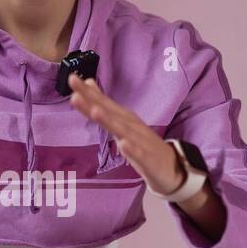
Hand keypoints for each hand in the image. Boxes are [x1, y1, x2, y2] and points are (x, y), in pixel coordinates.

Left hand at [65, 72, 185, 192]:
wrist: (176, 169)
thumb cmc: (144, 146)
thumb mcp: (123, 124)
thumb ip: (105, 106)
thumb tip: (89, 84)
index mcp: (124, 119)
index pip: (103, 103)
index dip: (87, 92)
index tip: (71, 78)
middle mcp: (132, 127)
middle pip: (110, 113)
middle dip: (93, 100)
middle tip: (75, 88)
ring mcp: (141, 143)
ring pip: (123, 131)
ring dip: (109, 121)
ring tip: (95, 111)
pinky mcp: (150, 160)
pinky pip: (139, 155)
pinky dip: (132, 150)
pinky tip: (123, 145)